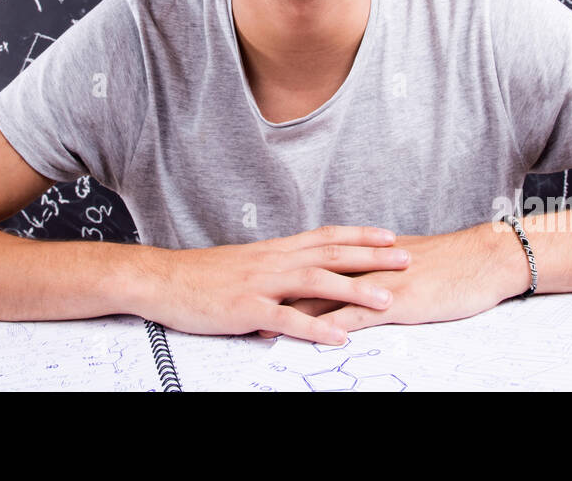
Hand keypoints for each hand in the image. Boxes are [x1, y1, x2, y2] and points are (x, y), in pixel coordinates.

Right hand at [139, 225, 411, 344]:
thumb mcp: (247, 265)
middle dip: (372, 256)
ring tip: (386, 299)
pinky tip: (338, 336)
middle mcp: (274, 260)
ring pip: (317, 282)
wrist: (163, 279)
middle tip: (407, 259)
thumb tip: (302, 274)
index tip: (391, 235)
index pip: (326, 236)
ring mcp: (261, 283)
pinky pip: (287, 318)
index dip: (360, 235)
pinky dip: (315, 327)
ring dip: (354, 290)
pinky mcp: (247, 308)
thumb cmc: (204, 276)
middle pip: (331, 253)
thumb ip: (277, 268)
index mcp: (275, 249)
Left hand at [256, 222, 529, 337]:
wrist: (486, 258)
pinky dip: (331, 328)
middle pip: (310, 279)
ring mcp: (378, 283)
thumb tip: (362, 275)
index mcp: (366, 255)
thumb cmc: (454, 262)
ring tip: (263, 328)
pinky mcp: (395, 302)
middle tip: (246, 306)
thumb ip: (382, 266)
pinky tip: (312, 339)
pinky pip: (356, 317)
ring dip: (293, 315)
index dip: (286, 275)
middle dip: (277, 294)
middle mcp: (365, 265)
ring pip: (326, 299)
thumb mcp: (410, 260)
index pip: (318, 263)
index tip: (258, 286)